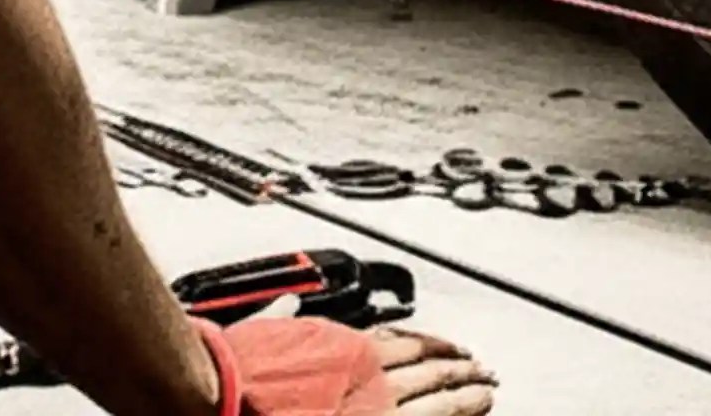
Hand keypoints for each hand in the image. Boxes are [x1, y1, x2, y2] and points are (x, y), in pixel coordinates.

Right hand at [201, 297, 497, 415]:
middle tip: (483, 370)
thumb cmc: (243, 371)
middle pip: (431, 373)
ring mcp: (376, 412)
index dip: (438, 345)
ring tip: (486, 393)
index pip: (410, 343)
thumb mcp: (271, 330)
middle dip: (462, 372)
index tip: (454, 348)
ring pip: (438, 404)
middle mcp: (371, 379)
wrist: (225, 399)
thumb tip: (293, 305)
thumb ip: (291, 321)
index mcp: (353, 349)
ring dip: (467, 398)